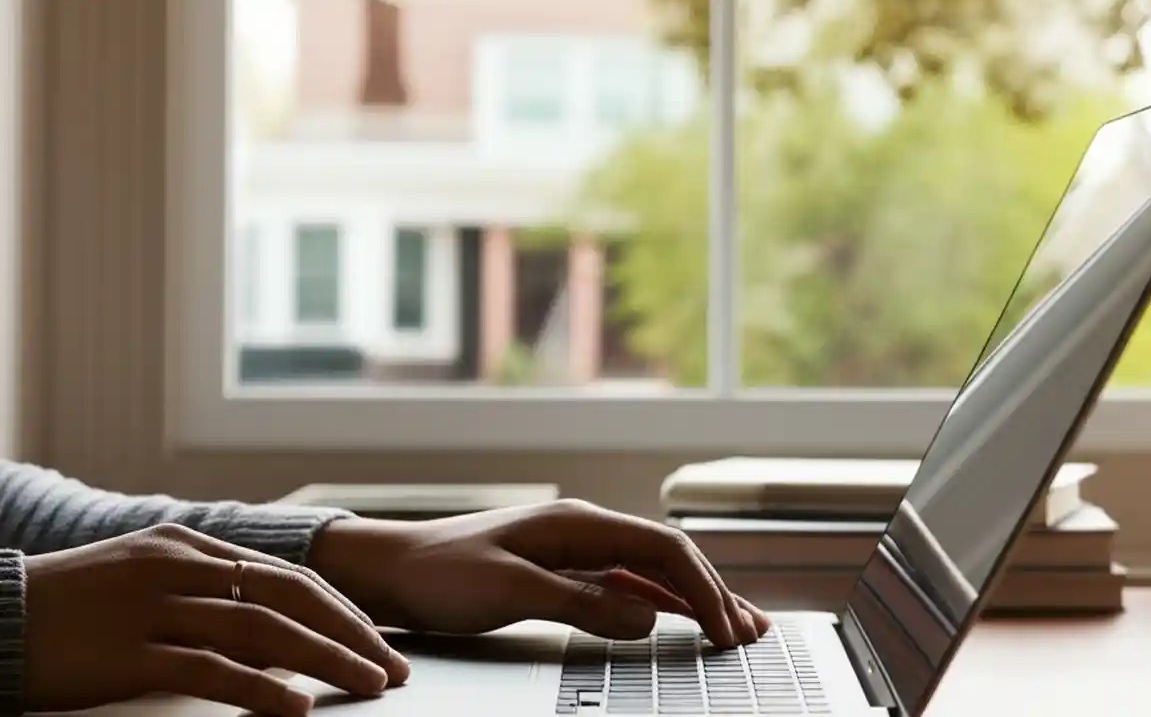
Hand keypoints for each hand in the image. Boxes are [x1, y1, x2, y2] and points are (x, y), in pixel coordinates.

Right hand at [23, 523, 411, 715]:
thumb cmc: (72, 608)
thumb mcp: (146, 580)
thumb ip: (205, 591)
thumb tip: (269, 626)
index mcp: (189, 547)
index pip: (287, 577)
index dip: (340, 610)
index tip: (377, 640)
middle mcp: (181, 567)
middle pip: (290, 598)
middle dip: (351, 634)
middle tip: (393, 668)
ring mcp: (155, 608)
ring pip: (262, 632)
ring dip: (325, 660)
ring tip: (368, 686)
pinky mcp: (128, 653)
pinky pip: (208, 671)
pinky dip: (258, 689)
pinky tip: (294, 708)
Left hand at [308, 500, 769, 647]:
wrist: (391, 569)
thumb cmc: (440, 574)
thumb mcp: (510, 591)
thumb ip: (580, 603)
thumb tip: (647, 620)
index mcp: (577, 525)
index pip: (662, 550)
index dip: (702, 589)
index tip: (726, 628)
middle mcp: (584, 531)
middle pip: (668, 558)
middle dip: (713, 593)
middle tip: (750, 634)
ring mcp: (576, 551)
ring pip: (653, 573)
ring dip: (694, 599)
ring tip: (735, 627)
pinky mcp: (564, 573)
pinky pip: (627, 587)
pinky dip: (660, 605)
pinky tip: (679, 621)